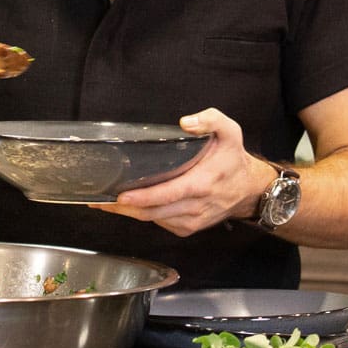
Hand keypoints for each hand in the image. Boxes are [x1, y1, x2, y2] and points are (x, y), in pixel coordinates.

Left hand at [92, 107, 273, 235]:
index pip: (167, 194)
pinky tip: (129, 205)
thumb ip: (210, 120)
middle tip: (98, 199)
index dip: (142, 197)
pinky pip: (160, 223)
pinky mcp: (188, 227)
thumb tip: (185, 122)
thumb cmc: (233, 160)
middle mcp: (196, 206)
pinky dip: (144, 215)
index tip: (120, 195)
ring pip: (153, 220)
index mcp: (202, 183)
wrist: (249, 189)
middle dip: (123, 207)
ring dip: (128, 213)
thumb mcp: (230, 131)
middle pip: (152, 212)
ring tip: (105, 202)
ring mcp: (191, 220)